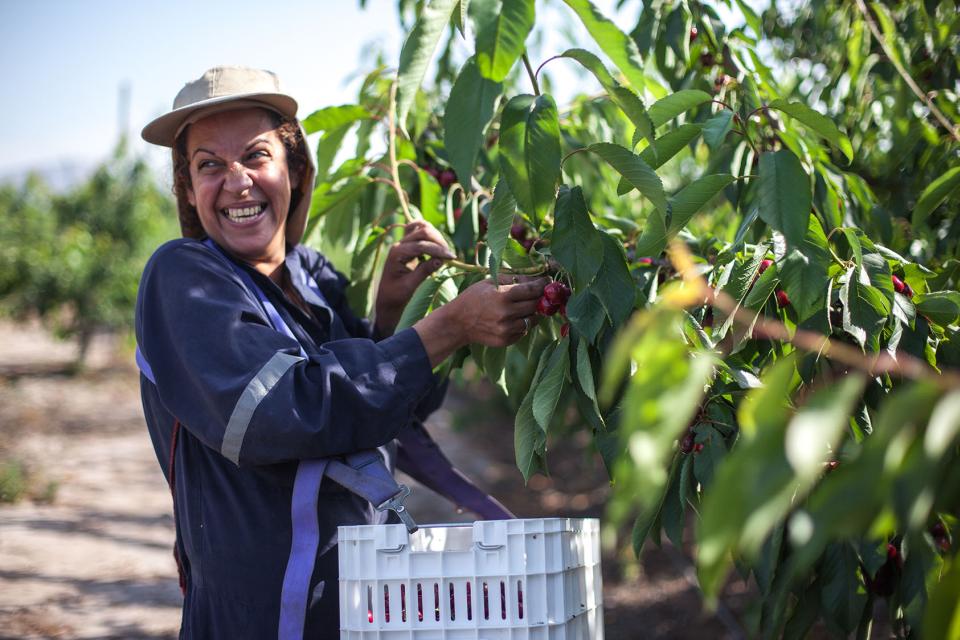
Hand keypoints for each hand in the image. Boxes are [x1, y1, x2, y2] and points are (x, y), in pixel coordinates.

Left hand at [375, 220, 455, 335]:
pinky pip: (419, 230)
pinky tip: (437, 246)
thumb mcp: (410, 286)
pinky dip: (430, 234)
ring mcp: (402, 242)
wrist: (387, 299)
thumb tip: (441, 260)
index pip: (421, 245)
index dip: (438, 250)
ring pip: (422, 227)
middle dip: (439, 241)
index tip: (453, 258)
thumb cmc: (396, 295)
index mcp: (397, 253)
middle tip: (450, 256)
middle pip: (423, 231)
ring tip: (444, 252)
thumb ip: (424, 271)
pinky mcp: (407, 244)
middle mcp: (399, 244)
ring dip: (436, 236)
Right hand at [413, 275, 548, 366]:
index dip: (543, 285)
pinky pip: (523, 331)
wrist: (458, 323)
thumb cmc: (474, 297)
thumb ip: (513, 279)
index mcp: (503, 296)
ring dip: (532, 312)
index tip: (549, 281)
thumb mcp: (491, 281)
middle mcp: (506, 313)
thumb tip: (535, 278)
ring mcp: (507, 329)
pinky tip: (514, 318)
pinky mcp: (506, 340)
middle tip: (542, 293)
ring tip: (525, 306)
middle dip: (541, 298)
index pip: (532, 290)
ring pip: (532, 320)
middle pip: (536, 305)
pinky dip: (523, 324)